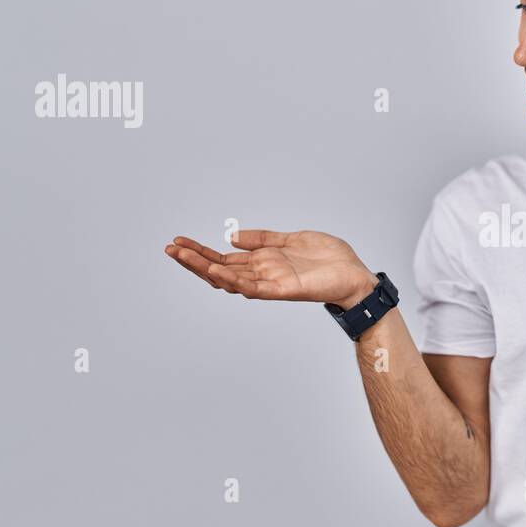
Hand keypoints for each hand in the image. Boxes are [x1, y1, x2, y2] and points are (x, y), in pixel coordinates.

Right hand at [164, 230, 377, 307]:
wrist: (355, 275)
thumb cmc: (329, 259)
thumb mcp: (292, 239)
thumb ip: (263, 238)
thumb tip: (232, 237)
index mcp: (263, 261)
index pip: (223, 258)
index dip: (200, 251)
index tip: (178, 241)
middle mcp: (262, 274)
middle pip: (219, 269)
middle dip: (193, 260)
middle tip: (170, 249)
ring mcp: (270, 283)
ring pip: (229, 279)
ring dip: (205, 269)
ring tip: (183, 256)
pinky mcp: (283, 290)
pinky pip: (253, 287)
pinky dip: (233, 280)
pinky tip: (216, 271)